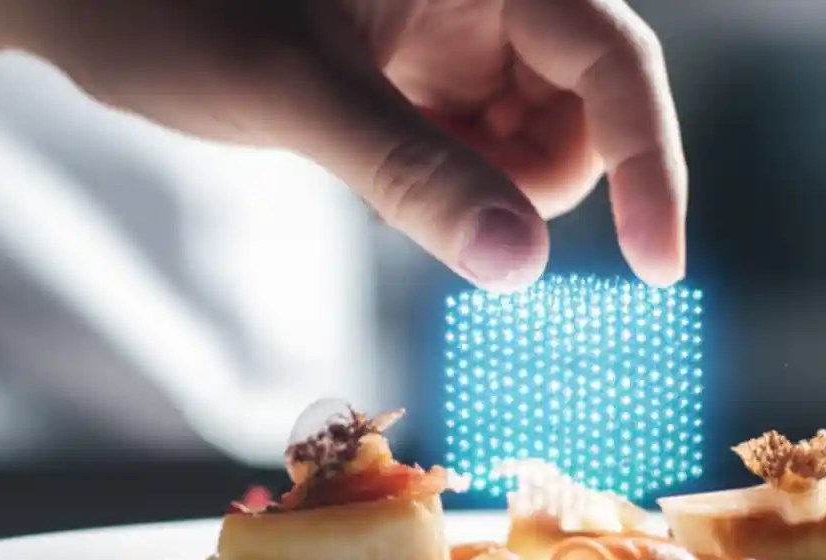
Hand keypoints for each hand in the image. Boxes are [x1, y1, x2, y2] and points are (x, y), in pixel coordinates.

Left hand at [0, 0, 686, 292]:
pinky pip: (479, 148)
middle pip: (585, 108)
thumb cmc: (169, 8)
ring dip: (488, 190)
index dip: (650, 162)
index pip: (612, 60)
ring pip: (535, 139)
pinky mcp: (420, 72)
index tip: (656, 268)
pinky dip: (450, 185)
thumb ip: (412, 173)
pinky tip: (378, 177)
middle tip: (444, 206)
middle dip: (537, 182)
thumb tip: (521, 267)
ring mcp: (453, 33)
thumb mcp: (297, 94)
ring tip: (385, 178)